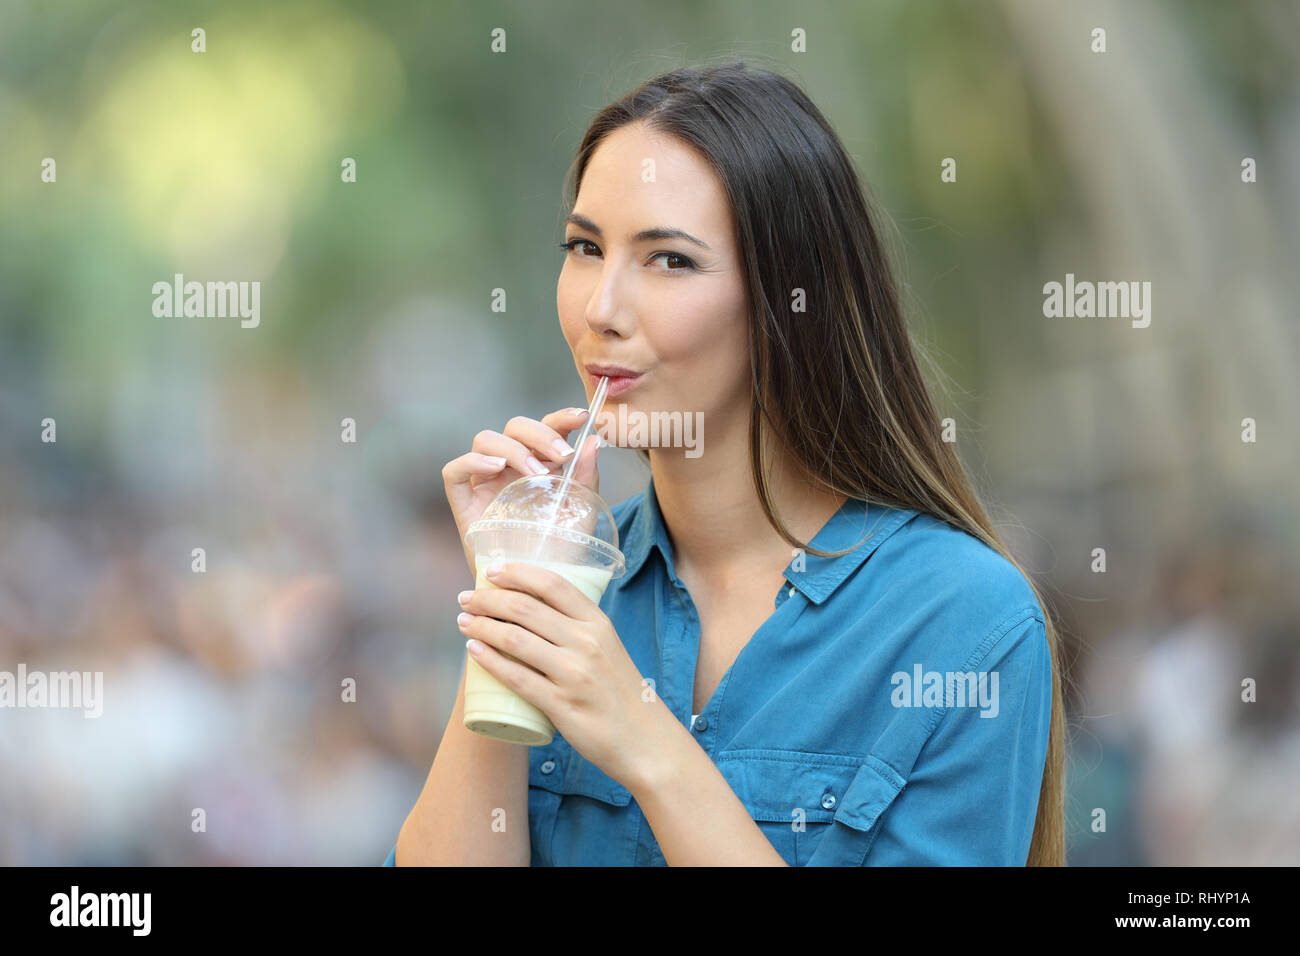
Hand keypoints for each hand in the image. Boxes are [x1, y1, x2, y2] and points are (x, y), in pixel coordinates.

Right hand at [442, 409, 600, 576]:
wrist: (536, 593)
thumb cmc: (559, 553)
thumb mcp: (580, 515)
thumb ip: (586, 478)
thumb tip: (594, 441)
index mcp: (539, 464)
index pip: (545, 428)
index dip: (560, 417)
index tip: (582, 418)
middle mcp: (510, 467)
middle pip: (514, 427)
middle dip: (540, 433)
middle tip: (562, 455)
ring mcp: (484, 482)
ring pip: (485, 440)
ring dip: (513, 448)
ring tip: (536, 472)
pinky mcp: (464, 503)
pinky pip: (453, 471)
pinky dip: (471, 461)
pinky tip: (496, 468)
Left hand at [456, 559, 667, 790]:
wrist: (643, 739)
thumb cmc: (619, 691)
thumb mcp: (607, 648)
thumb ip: (576, 629)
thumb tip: (530, 611)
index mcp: (598, 623)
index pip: (553, 584)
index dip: (517, 572)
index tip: (491, 570)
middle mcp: (587, 643)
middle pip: (526, 608)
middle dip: (488, 598)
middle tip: (466, 598)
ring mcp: (574, 674)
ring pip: (515, 639)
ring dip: (481, 625)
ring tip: (464, 621)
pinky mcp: (561, 705)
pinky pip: (516, 677)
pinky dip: (489, 660)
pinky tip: (473, 650)